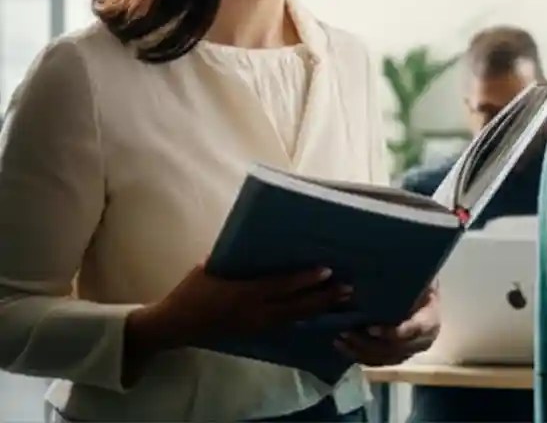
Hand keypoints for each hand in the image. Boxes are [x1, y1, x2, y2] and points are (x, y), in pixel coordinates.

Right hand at [132, 263, 351, 349]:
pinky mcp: (257, 332)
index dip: (305, 279)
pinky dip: (306, 316)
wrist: (176, 325)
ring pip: (296, 317)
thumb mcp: (209, 268)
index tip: (327, 270)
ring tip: (343, 300)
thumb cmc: (192, 291)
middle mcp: (254, 312)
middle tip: (349, 288)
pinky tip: (321, 311)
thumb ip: (233, 255)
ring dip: (320, 308)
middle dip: (324, 298)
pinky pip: (286, 324)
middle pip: (296, 306)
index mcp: (242, 294)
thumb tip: (255, 236)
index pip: (280, 287)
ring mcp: (257, 326)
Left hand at [335, 285, 439, 366]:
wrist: (423, 297)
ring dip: (360, 351)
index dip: (392, 332)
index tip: (371, 329)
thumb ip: (406, 279)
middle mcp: (422, 341)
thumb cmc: (418, 284)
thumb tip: (382, 269)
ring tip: (341, 339)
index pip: (415, 330)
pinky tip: (342, 346)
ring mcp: (409, 352)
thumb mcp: (417, 278)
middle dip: (368, 343)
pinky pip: (376, 362)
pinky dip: (358, 356)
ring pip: (383, 358)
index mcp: (430, 320)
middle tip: (347, 332)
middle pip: (395, 349)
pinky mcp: (395, 357)